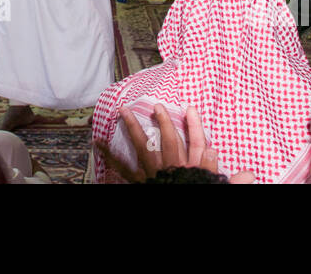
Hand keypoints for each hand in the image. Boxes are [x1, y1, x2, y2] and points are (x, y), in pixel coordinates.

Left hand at [97, 104, 219, 182]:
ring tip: (124, 111)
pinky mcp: (141, 182)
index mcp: (188, 168)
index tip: (190, 109)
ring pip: (144, 148)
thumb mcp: (205, 180)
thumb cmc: (191, 186)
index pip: (194, 144)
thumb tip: (211, 149)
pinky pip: (125, 169)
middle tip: (156, 105)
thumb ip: (208, 167)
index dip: (194, 126)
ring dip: (134, 129)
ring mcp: (153, 173)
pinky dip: (111, 155)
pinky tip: (98, 143)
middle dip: (164, 122)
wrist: (175, 205)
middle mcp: (170, 168)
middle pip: (169, 141)